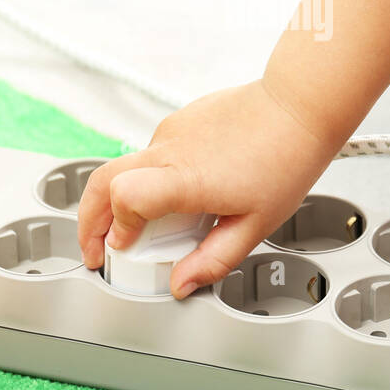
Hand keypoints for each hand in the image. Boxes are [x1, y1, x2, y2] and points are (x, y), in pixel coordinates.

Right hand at [77, 80, 342, 298]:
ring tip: (152, 223)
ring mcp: (172, 130)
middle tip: (98, 248)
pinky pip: (153, 152)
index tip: (123, 247)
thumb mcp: (255, 225)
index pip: (122, 198)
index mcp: (186, 179)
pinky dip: (152, 176)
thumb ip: (213, 260)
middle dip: (89, 221)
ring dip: (124, 197)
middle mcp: (170, 150)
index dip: (113, 228)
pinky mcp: (180, 119)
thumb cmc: (286, 158)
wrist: (299, 105)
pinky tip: (183, 190)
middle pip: (100, 181)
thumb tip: (181, 284)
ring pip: (127, 166)